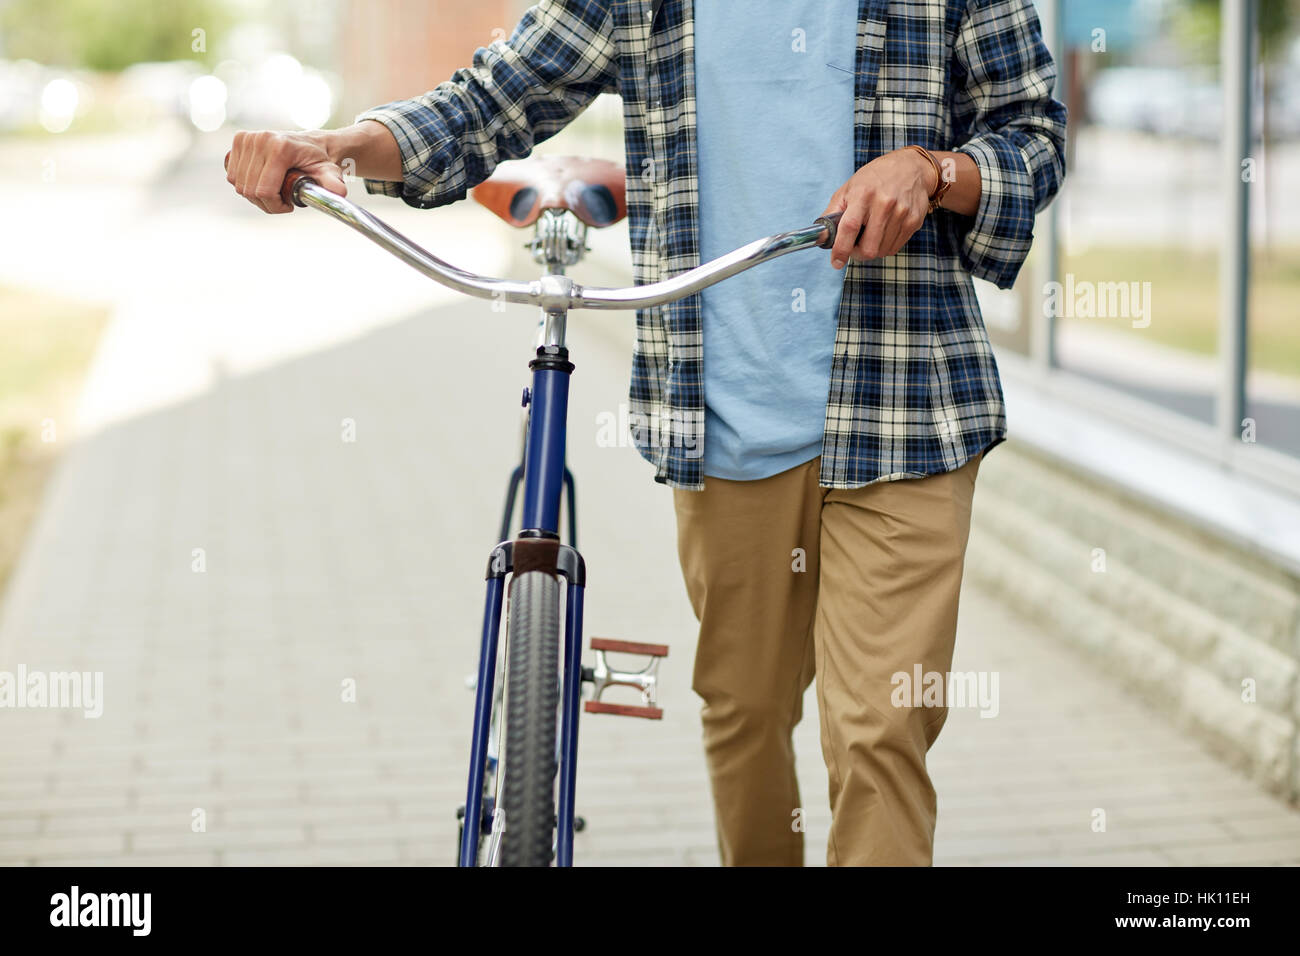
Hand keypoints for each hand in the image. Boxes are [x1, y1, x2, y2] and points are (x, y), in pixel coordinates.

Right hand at [225, 129, 347, 213]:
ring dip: (255, 194)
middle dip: (266, 203)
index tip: (289, 205)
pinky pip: (232, 174)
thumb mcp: (329, 173)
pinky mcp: (239, 139)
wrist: (312, 143)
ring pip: (238, 184)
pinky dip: (245, 183)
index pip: (264, 190)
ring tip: (274, 189)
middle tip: (282, 200)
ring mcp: (247, 138)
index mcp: (280, 148)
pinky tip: (261, 180)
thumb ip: (333, 184)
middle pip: (249, 190)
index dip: (275, 206)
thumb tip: (338, 192)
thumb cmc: (319, 161)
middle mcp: (260, 140)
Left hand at [820, 148, 935, 268]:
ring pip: (882, 251)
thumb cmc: (875, 178)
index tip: (836, 262)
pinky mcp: (913, 221)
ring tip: (870, 234)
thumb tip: (821, 235)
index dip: (841, 249)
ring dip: (872, 249)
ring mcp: (901, 213)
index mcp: (863, 194)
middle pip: (869, 248)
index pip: (850, 227)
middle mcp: (884, 203)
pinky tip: (883, 232)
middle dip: (857, 254)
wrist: (911, 167)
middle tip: (854, 247)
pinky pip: (895, 248)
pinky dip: (885, 246)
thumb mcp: (849, 187)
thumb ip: (833, 211)